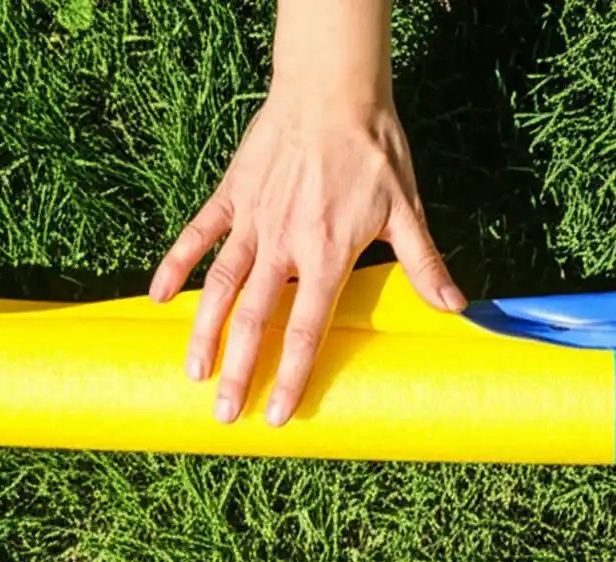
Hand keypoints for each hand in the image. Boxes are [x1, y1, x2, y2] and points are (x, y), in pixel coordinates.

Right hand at [148, 96, 464, 426]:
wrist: (333, 92)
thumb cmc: (375, 151)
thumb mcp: (407, 211)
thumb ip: (425, 265)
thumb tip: (457, 308)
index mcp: (327, 254)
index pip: (305, 330)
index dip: (290, 376)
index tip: (277, 415)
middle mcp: (283, 244)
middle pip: (255, 319)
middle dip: (239, 370)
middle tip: (224, 413)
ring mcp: (253, 219)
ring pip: (221, 284)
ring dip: (204, 330)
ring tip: (192, 372)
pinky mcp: (232, 193)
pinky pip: (198, 234)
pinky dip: (176, 264)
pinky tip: (158, 296)